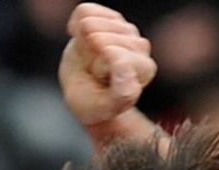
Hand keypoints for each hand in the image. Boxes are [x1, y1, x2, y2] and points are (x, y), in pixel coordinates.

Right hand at [60, 4, 155, 129]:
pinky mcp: (108, 17)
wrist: (84, 95)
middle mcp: (139, 46)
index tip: (99, 83)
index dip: (98, 68)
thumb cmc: (94, 104)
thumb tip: (124, 66)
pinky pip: (84, 12)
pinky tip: (81, 41)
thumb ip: (121, 93)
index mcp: (144, 69)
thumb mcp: (105, 108)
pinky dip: (75, 27)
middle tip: (92, 73)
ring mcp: (125, 29)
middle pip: (100, 40)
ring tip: (89, 60)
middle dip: (90, 58)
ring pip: (91, 24)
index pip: (115, 55)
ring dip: (82, 44)